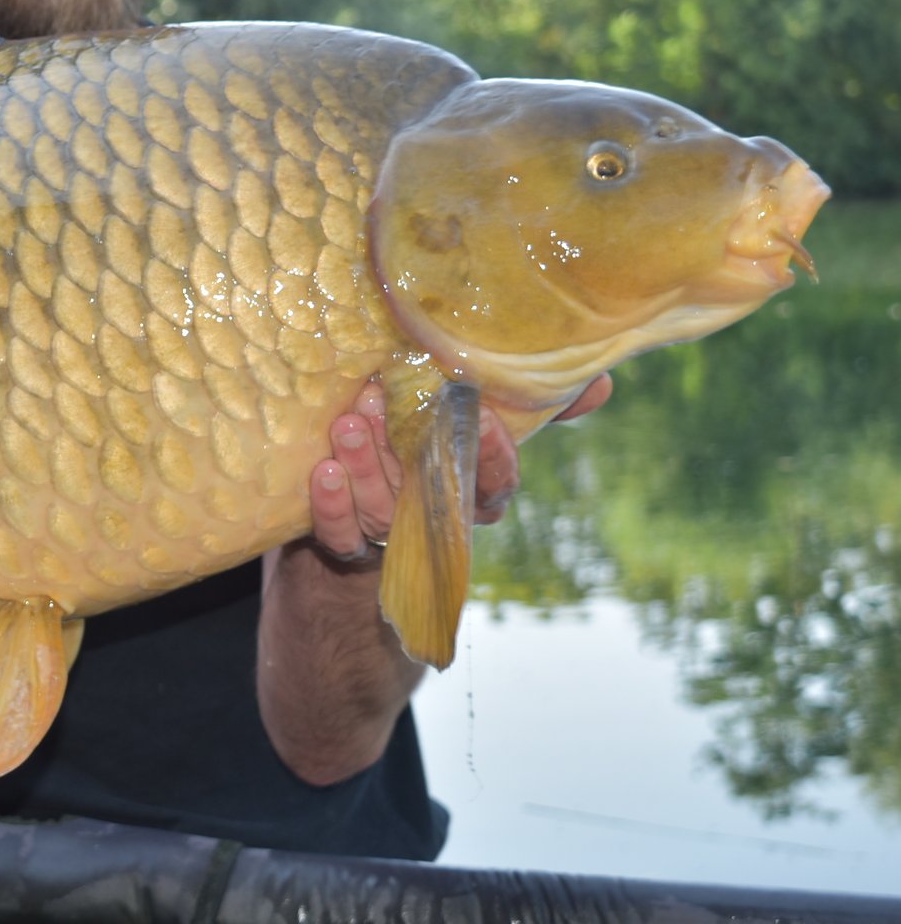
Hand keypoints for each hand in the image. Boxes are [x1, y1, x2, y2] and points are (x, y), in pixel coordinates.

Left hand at [304, 373, 613, 560]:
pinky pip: (339, 537)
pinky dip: (331, 507)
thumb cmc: (424, 438)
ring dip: (364, 469)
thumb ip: (534, 402)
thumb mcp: (472, 413)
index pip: (492, 485)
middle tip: (376, 403)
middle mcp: (429, 514)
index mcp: (469, 488)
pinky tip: (322, 472)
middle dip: (407, 451)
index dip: (492, 456)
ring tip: (346, 426)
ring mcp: (385, 530)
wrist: (351, 489)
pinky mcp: (341, 541)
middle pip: (426, 495)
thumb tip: (602, 383)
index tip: (478, 413)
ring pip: (380, 512)